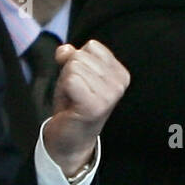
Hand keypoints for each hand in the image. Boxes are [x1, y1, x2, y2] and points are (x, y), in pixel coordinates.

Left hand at [41, 40, 129, 177]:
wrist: (70, 138)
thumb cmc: (73, 104)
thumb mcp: (73, 73)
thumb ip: (71, 55)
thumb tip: (65, 50)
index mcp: (120, 73)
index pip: (92, 46)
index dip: (77, 62)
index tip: (81, 83)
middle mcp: (119, 84)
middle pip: (80, 56)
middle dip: (69, 73)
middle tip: (75, 93)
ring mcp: (109, 95)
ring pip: (73, 67)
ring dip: (66, 83)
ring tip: (73, 99)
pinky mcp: (95, 105)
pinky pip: (70, 80)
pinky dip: (64, 90)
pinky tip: (71, 104)